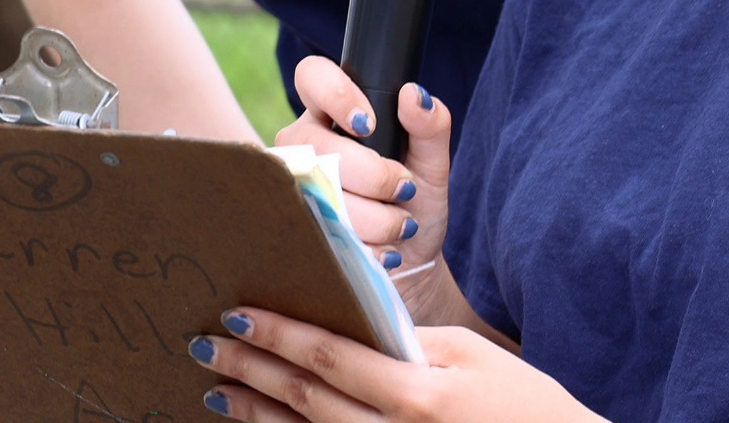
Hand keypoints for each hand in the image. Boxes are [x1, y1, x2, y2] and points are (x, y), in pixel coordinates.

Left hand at [189, 307, 599, 422]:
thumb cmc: (522, 403)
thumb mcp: (474, 357)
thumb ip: (412, 340)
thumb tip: (356, 323)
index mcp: (420, 395)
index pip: (333, 358)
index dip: (282, 336)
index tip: (239, 316)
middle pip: (308, 400)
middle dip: (253, 372)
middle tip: (207, 347)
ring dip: (258, 414)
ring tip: (218, 391)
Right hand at [276, 57, 453, 299]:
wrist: (409, 260)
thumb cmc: (415, 201)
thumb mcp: (432, 163)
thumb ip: (431, 125)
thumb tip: (414, 95)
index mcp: (332, 114)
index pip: (312, 76)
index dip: (334, 93)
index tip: (368, 123)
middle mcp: (303, 144)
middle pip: (316, 142)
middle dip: (370, 173)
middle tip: (404, 188)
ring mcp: (292, 184)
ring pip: (315, 189)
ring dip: (370, 215)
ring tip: (401, 226)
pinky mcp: (293, 225)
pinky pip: (315, 230)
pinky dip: (360, 244)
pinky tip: (382, 249)